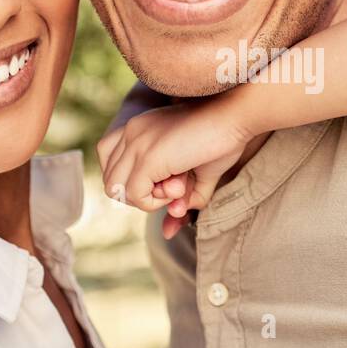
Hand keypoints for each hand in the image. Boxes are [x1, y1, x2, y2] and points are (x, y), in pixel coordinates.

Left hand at [97, 98, 249, 228]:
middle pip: (110, 179)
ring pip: (115, 189)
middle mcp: (131, 130)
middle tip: (171, 187)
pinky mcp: (148, 157)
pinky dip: (154, 202)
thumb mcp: (195, 174)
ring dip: (145, 198)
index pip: (110, 162)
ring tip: (175, 187)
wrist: (236, 114)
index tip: (163, 181)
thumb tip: (167, 233)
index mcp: (138, 126)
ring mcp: (136, 143)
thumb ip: (179, 198)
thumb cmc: (223, 139)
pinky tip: (178, 187)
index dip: (132, 180)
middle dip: (138, 194)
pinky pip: (135, 195)